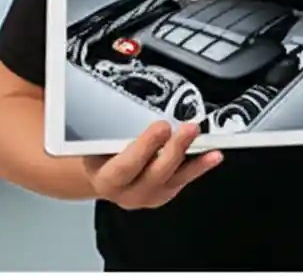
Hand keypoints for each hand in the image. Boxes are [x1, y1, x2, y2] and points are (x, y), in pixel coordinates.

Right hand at [82, 120, 222, 209]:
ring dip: (195, 163)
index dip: (146, 147)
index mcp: (105, 178)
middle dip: (175, 150)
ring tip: (212, 149)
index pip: (126, 166)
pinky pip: (183, 180)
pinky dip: (199, 167)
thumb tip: (117, 106)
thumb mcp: (90, 142)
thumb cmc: (97, 155)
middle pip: (155, 174)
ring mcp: (147, 196)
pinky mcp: (163, 194)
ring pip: (173, 180)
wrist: (101, 177)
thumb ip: (106, 132)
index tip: (162, 127)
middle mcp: (127, 192)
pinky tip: (212, 156)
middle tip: (189, 130)